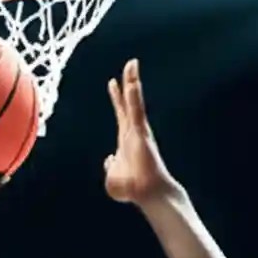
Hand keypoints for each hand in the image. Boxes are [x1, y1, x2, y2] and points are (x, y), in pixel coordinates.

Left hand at [104, 59, 180, 204]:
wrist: (148, 193)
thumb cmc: (133, 189)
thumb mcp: (112, 179)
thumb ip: (110, 167)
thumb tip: (109, 158)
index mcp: (126, 141)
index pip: (121, 115)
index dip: (117, 99)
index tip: (112, 83)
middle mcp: (133, 133)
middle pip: (128, 102)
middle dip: (128, 83)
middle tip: (129, 65)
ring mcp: (138, 131)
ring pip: (134, 101)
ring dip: (132, 82)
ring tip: (131, 64)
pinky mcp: (141, 132)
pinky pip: (136, 110)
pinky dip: (134, 96)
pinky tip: (132, 82)